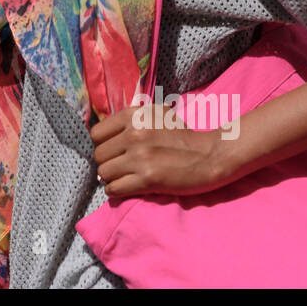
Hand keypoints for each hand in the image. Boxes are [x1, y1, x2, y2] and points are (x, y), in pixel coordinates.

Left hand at [89, 104, 233, 196]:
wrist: (210, 155)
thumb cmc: (183, 136)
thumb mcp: (157, 114)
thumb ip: (132, 118)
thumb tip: (104, 134)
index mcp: (134, 115)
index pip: (96, 133)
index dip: (103, 144)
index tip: (112, 151)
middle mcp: (134, 134)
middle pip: (99, 155)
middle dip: (107, 163)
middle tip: (119, 167)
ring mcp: (140, 157)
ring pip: (104, 173)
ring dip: (111, 178)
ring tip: (122, 178)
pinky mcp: (148, 179)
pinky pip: (114, 188)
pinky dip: (116, 191)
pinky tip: (125, 188)